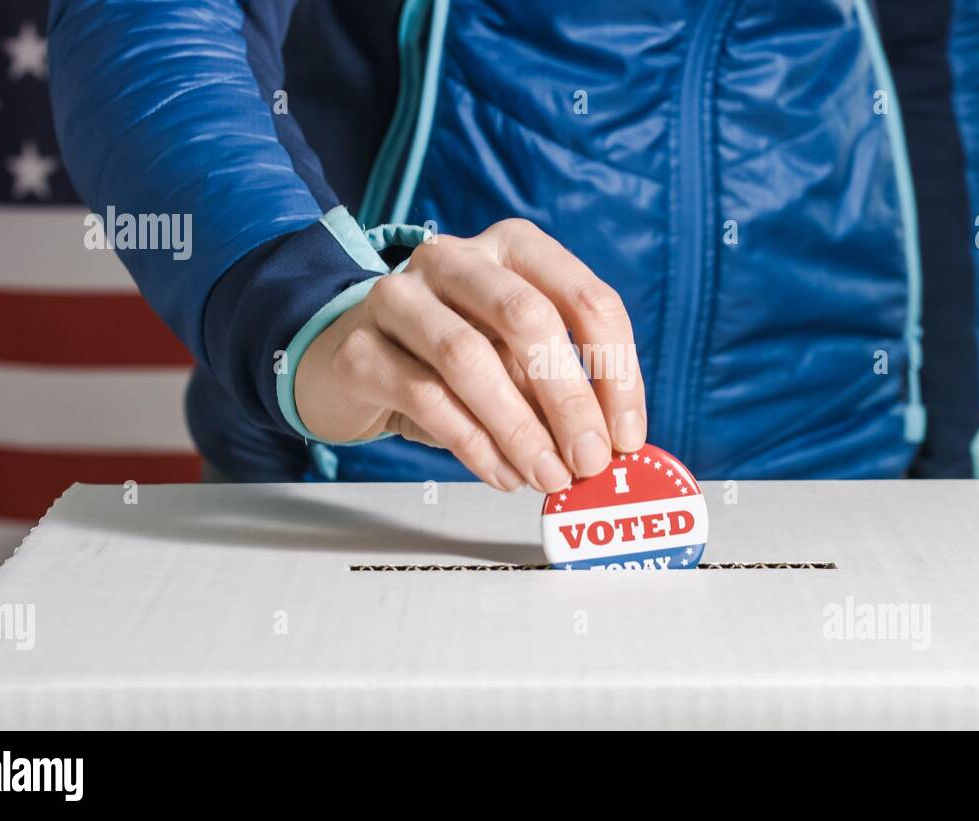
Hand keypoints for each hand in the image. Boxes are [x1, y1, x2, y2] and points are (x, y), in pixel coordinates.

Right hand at [294, 218, 646, 492]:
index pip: (585, 298)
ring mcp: (399, 297)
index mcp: (513, 248)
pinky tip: (504, 474)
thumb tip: (611, 442)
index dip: (616, 371)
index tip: (627, 435)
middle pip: (525, 317)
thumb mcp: (516, 359)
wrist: (350, 364)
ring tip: (547, 475)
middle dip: (568, 398)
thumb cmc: (450, 359)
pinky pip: (426, 399)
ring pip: (469, 359)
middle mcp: (456, 259)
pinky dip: (475, 446)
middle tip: (590, 459)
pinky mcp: (361, 349)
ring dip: (519, 429)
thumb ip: (562, 388)